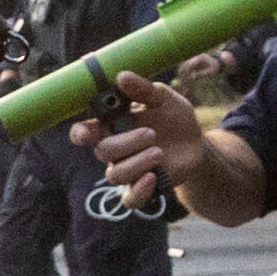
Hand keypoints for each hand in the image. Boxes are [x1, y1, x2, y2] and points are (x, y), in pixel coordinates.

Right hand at [83, 74, 205, 206]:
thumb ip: (143, 89)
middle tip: (152, 134)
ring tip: (159, 152)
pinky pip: (128, 199)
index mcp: (113, 124)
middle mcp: (115, 149)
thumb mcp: (164, 98)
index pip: (85, 131)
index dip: (80, 133)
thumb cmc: (174, 117)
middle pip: (103, 152)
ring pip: (115, 175)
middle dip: (126, 143)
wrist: (196, 142)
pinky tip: (153, 177)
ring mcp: (128, 169)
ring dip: (136, 163)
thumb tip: (121, 76)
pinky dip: (138, 191)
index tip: (86, 132)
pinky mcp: (142, 187)